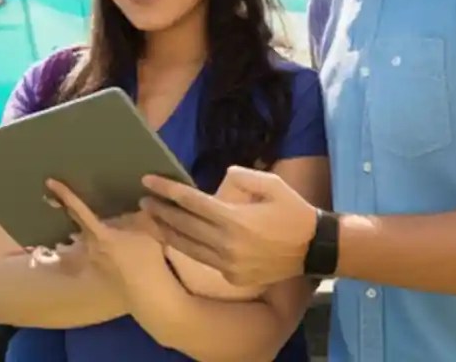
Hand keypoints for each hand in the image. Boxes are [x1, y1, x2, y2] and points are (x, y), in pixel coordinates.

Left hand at [45, 178, 164, 284]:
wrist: (149, 292)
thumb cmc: (147, 258)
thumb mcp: (148, 228)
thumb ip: (141, 212)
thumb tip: (141, 199)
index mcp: (100, 233)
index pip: (79, 210)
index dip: (66, 195)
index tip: (50, 182)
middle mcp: (91, 248)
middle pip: (76, 226)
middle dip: (68, 212)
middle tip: (56, 199)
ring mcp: (93, 263)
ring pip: (81, 243)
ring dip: (78, 234)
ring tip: (76, 225)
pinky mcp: (99, 273)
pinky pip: (89, 255)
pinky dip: (87, 249)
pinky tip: (93, 248)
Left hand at [140, 166, 317, 287]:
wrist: (314, 248)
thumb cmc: (293, 212)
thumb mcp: (271, 184)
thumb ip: (241, 177)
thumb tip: (220, 180)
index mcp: (234, 218)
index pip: (190, 201)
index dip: (166, 190)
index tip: (148, 181)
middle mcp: (226, 243)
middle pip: (183, 225)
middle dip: (159, 211)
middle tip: (142, 200)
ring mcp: (228, 264)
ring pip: (187, 247)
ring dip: (166, 232)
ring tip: (151, 220)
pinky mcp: (233, 277)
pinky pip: (204, 261)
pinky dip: (188, 249)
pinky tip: (177, 239)